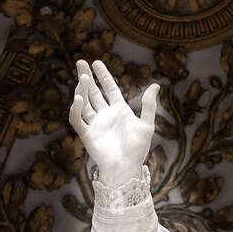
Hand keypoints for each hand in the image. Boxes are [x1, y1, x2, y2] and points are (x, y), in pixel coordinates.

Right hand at [68, 59, 159, 189]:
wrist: (126, 169)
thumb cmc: (137, 150)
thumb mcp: (146, 125)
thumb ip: (149, 105)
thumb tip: (156, 85)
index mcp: (119, 110)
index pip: (109, 89)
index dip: (103, 76)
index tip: (96, 63)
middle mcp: (106, 115)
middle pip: (94, 92)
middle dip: (87, 77)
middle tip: (80, 62)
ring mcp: (95, 124)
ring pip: (84, 103)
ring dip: (82, 90)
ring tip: (82, 78)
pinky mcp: (87, 134)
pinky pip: (77, 119)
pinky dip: (75, 109)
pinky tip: (78, 99)